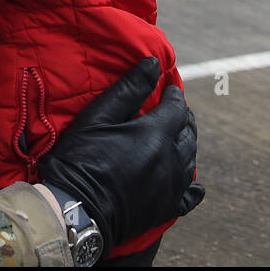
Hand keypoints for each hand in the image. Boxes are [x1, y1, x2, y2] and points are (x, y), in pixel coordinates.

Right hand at [39, 57, 203, 248]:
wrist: (77, 206)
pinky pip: (190, 194)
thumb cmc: (81, 157)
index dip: (174, 95)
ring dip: (187, 146)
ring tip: (179, 139)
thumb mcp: (97, 116)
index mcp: (156, 133)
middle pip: (189, 134)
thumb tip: (154, 64)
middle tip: (176, 111)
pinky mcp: (167, 206)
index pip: (176, 108)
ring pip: (191, 161)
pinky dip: (192, 185)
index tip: (169, 88)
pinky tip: (191, 183)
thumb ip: (129, 89)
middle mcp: (172, 159)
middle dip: (184, 119)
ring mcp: (172, 185)